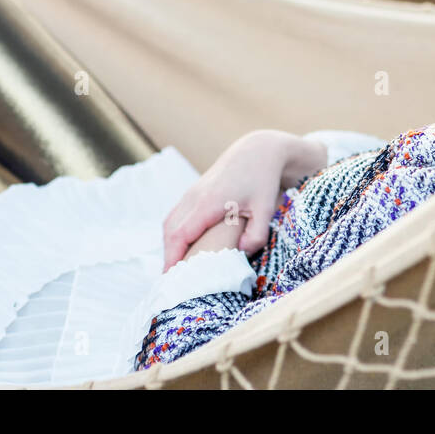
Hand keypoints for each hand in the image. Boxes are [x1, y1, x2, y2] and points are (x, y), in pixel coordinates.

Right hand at [161, 129, 325, 270]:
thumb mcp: (266, 209)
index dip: (172, 258)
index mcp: (208, 203)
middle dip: (168, 256)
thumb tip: (241, 253)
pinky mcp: (194, 192)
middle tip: (172, 282)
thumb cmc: (262, 181)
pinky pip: (176, 215)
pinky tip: (183, 247)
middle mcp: (194, 197)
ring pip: (170, 222)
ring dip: (170, 245)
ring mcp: (192, 192)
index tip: (170, 278)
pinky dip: (174, 233)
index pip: (180, 235)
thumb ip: (256, 235)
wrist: (256, 151)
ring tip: (176, 268)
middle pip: (170, 231)